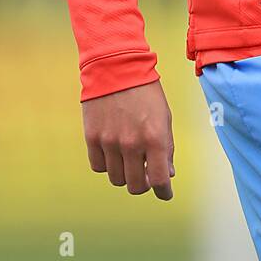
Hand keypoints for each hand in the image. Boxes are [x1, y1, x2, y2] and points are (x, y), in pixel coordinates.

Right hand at [82, 80, 174, 199]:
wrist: (116, 67)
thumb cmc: (145, 91)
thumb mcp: (164, 117)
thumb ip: (166, 147)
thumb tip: (168, 173)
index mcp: (155, 138)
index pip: (160, 180)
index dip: (164, 192)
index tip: (165, 193)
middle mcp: (132, 144)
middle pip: (136, 186)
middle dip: (144, 185)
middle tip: (146, 175)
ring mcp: (110, 142)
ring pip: (116, 179)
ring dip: (125, 174)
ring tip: (129, 160)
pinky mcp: (92, 138)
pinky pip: (98, 166)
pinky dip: (107, 165)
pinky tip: (113, 153)